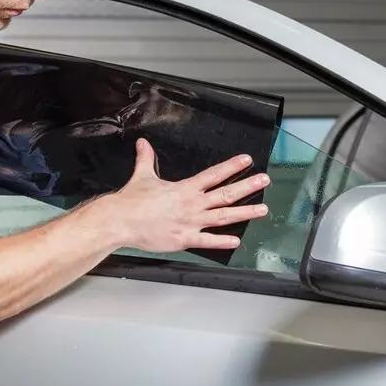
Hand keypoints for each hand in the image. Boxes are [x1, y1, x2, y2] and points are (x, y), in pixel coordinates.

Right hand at [89, 138, 270, 252]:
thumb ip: (146, 159)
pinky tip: (236, 240)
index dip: (232, 166)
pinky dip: (222, 241)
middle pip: (225, 194)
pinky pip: (207, 241)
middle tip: (264, 180)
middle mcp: (192, 204)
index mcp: (185, 188)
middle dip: (247, 186)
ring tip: (262, 209)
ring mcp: (190, 222)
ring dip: (245, 212)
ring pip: (223, 217)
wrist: (120, 220)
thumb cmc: (131, 201)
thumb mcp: (142, 176)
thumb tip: (143, 143)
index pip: (214, 175)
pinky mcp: (183, 239)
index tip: (247, 160)